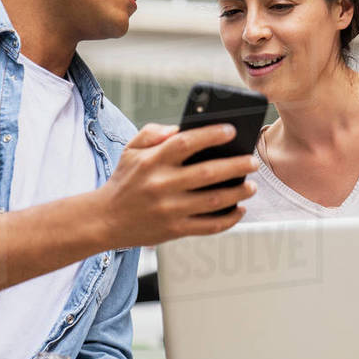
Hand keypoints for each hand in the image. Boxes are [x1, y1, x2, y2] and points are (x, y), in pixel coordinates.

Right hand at [98, 122, 259, 246]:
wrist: (105, 220)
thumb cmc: (124, 181)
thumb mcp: (131, 150)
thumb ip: (153, 133)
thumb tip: (181, 128)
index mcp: (153, 162)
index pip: (187, 142)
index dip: (212, 134)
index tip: (232, 130)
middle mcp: (162, 185)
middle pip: (208, 172)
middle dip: (237, 165)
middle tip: (253, 161)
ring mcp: (170, 210)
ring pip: (214, 200)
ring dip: (238, 192)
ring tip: (252, 185)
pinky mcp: (175, 230)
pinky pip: (209, 226)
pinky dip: (229, 219)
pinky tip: (239, 209)